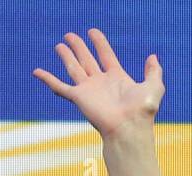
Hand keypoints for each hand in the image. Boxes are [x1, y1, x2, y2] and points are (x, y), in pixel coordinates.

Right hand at [33, 29, 164, 138]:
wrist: (129, 127)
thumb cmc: (142, 111)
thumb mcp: (154, 87)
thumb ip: (154, 71)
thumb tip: (153, 57)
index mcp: (117, 78)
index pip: (105, 55)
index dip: (99, 42)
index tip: (92, 31)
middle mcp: (101, 83)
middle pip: (87, 59)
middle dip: (79, 47)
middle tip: (70, 35)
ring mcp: (88, 90)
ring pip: (74, 68)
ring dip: (66, 56)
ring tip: (59, 45)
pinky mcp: (78, 98)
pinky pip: (59, 87)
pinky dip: (47, 79)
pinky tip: (37, 72)